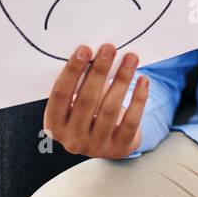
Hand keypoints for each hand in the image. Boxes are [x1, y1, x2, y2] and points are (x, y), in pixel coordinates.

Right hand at [43, 42, 148, 158]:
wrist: (107, 143)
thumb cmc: (88, 113)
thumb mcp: (75, 102)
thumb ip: (80, 84)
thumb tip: (96, 54)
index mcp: (54, 125)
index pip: (60, 95)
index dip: (72, 71)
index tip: (85, 49)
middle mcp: (72, 140)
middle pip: (86, 100)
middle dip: (99, 71)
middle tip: (109, 48)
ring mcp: (96, 147)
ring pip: (110, 109)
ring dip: (122, 79)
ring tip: (130, 58)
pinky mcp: (119, 148)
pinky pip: (130, 121)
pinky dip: (139, 99)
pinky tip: (143, 80)